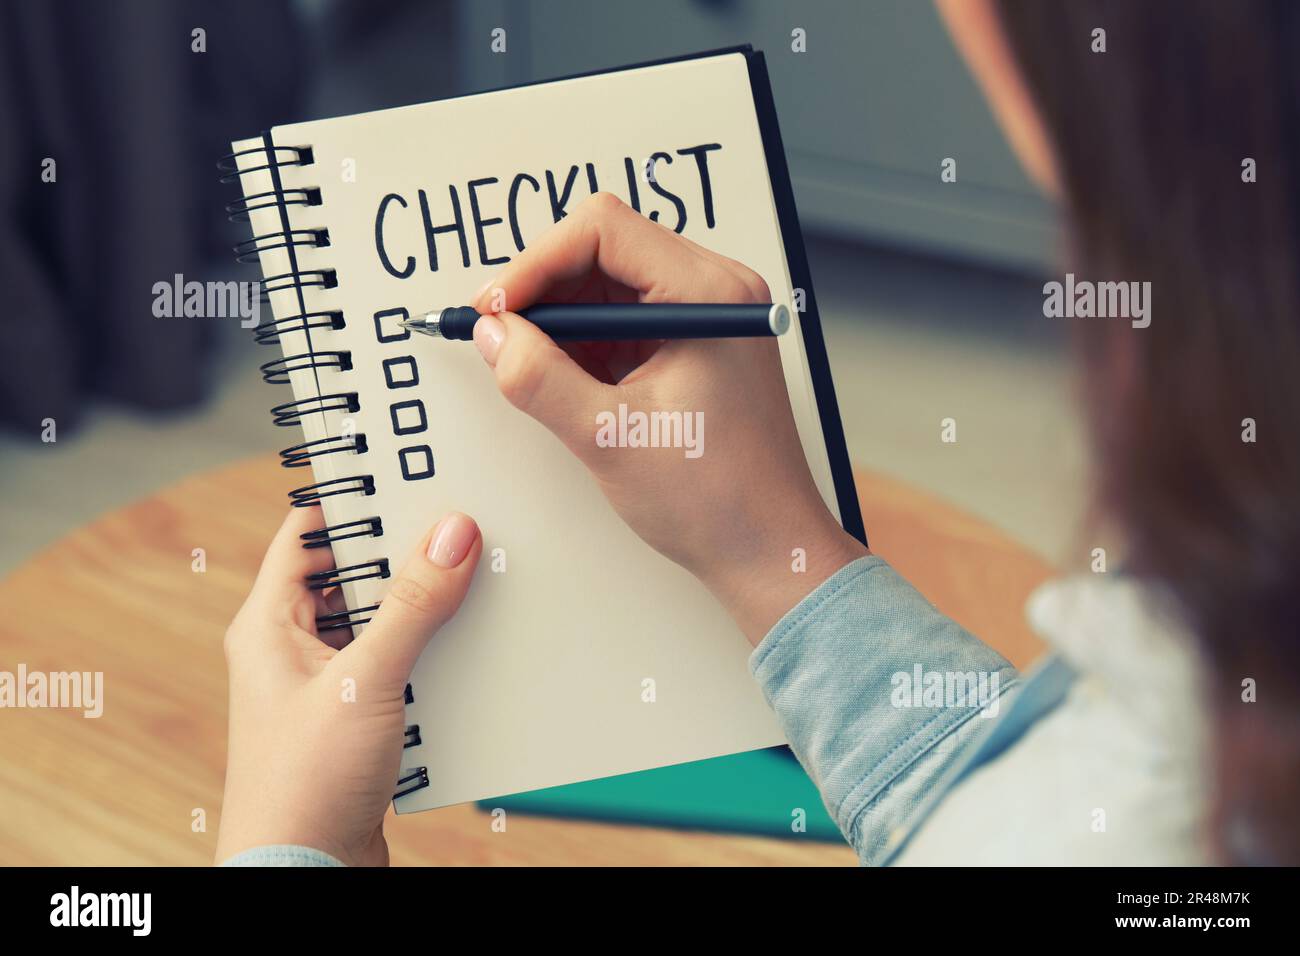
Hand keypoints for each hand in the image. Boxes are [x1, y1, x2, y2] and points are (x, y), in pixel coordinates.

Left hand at [216, 507, 480, 865]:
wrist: (304, 876)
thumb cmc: (304, 783)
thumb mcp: (366, 680)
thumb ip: (412, 606)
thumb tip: (452, 532)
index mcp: (268, 625)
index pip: (304, 533)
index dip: (348, 498)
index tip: (401, 471)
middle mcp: (290, 650)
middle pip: (351, 575)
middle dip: (401, 554)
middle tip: (455, 523)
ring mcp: (324, 686)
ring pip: (380, 622)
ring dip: (421, 609)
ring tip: (469, 581)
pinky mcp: (354, 720)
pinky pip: (397, 667)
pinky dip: (429, 655)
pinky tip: (465, 650)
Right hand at [470, 192, 865, 642]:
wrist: (768, 551)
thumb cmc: (717, 500)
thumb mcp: (609, 437)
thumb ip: (539, 378)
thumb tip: (491, 335)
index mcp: (709, 294)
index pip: (603, 230)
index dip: (535, 264)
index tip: (494, 309)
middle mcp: (715, 291)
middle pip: (604, 248)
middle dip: (544, 290)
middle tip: (498, 337)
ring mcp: (707, 317)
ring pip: (609, 284)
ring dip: (560, 319)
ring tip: (527, 367)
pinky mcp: (695, 346)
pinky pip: (625, 320)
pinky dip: (584, 343)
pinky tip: (562, 382)